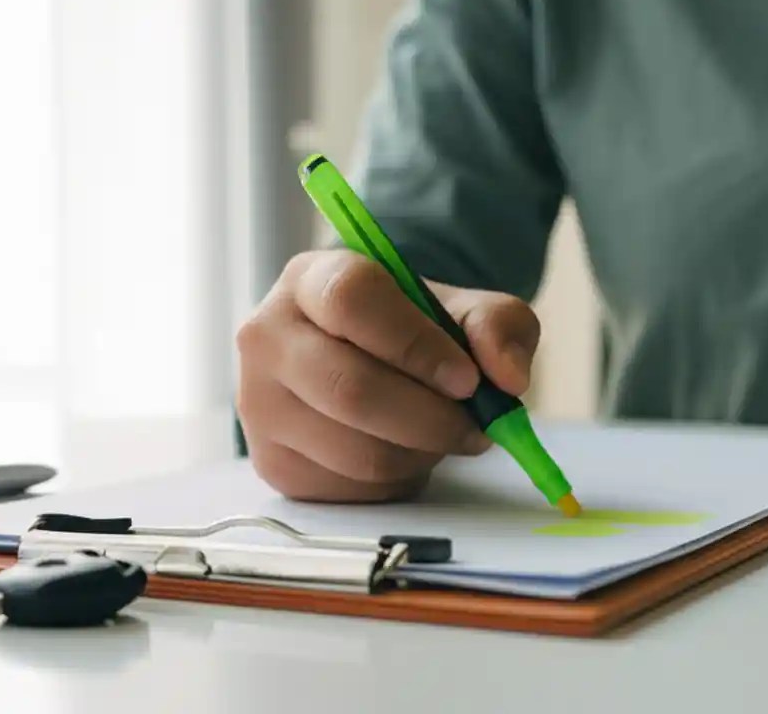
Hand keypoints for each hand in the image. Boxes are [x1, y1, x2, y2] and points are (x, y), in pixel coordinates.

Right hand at [236, 249, 539, 501]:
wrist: (370, 368)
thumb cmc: (416, 333)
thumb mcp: (468, 312)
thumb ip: (499, 326)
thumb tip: (507, 378)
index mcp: (312, 279)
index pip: (352, 301)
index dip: (415, 345)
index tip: (467, 379)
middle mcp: (268, 337)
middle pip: (350, 389)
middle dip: (430, 419)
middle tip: (476, 426)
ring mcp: (260, 404)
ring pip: (356, 450)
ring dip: (421, 453)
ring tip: (442, 434)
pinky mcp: (272, 463)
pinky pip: (350, 488)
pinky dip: (398, 480)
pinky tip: (406, 453)